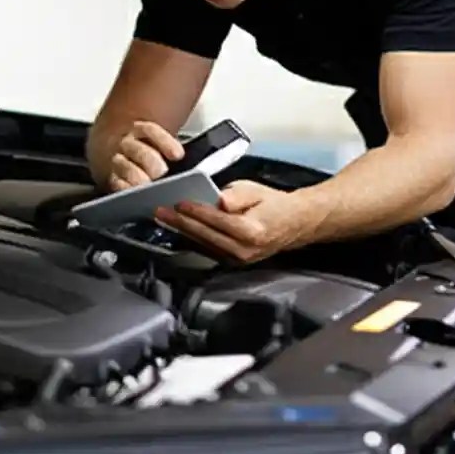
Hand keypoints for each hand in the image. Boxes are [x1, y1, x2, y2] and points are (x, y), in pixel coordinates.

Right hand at [106, 121, 183, 191]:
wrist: (117, 152)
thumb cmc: (146, 148)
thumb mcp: (156, 140)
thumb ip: (171, 147)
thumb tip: (191, 157)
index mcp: (139, 130)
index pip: (150, 131)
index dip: (165, 142)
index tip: (178, 155)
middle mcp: (127, 143)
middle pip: (139, 151)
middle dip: (152, 162)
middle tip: (162, 172)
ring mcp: (117, 160)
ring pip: (126, 167)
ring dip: (138, 177)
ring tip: (149, 186)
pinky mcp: (112, 177)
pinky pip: (116, 182)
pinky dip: (125, 188)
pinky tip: (135, 193)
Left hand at [154, 180, 318, 263]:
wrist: (293, 224)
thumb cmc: (274, 205)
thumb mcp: (256, 191)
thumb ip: (236, 195)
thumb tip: (218, 200)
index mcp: (251, 231)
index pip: (217, 220)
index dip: (196, 212)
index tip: (179, 203)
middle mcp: (244, 250)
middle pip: (205, 235)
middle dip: (181, 222)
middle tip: (161, 211)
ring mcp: (238, 260)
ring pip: (203, 244)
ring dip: (182, 231)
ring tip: (164, 218)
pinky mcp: (233, 262)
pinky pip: (208, 249)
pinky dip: (193, 238)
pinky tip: (180, 228)